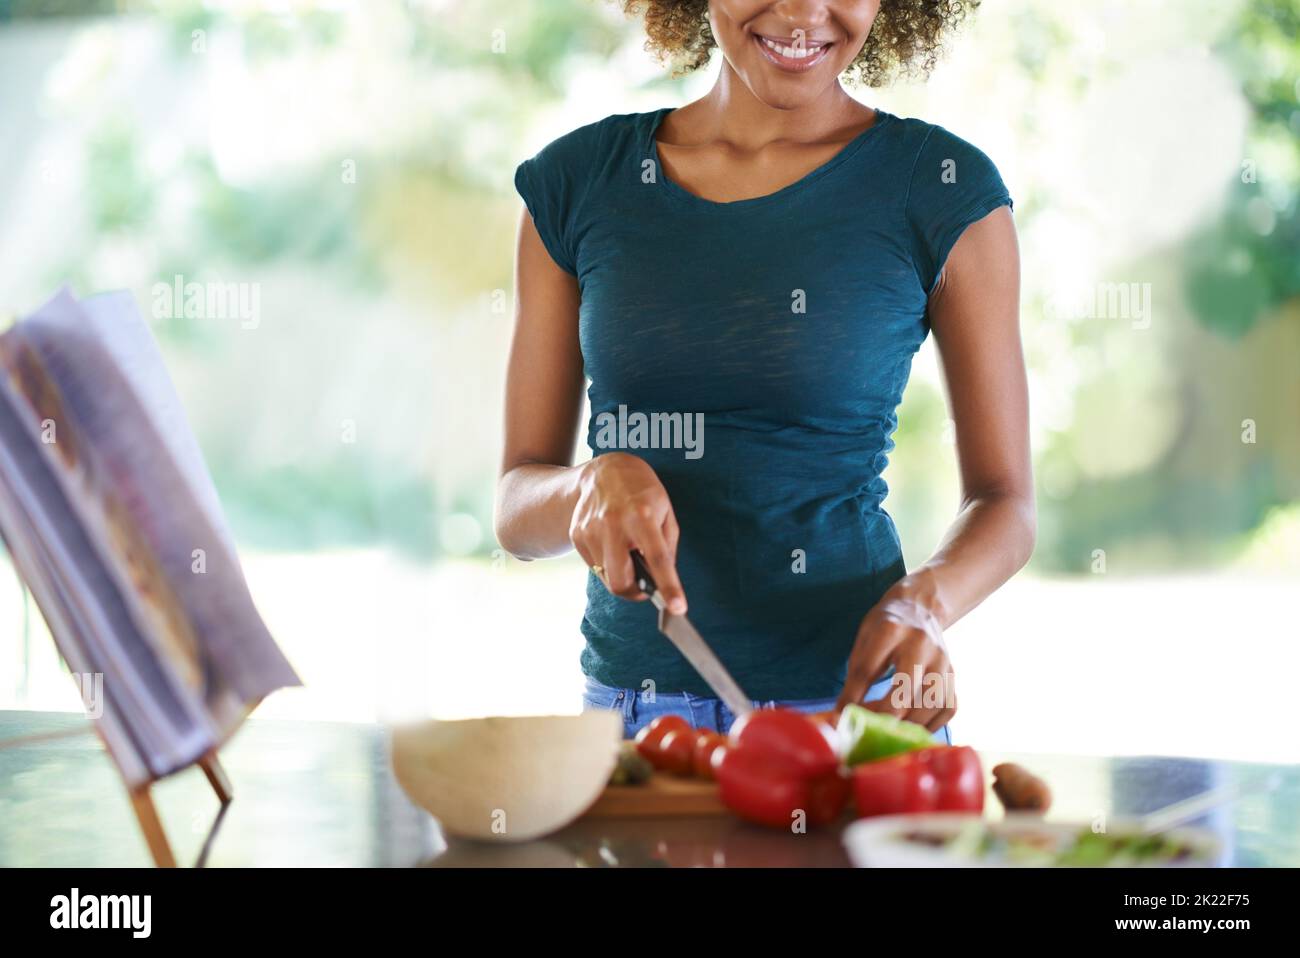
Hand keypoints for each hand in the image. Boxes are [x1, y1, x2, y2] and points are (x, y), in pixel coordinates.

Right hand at [569, 453, 686, 612]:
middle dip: (634, 592)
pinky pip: (595, 566)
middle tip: (644, 587)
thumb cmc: (642, 492)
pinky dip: (607, 563)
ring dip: (620, 574)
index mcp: (642, 516)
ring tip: (626, 551)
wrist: (604, 472)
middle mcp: (614, 524)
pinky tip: (612, 544)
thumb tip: (662, 581)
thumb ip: (666, 547)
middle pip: (621, 581)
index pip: (657, 558)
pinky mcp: (577, 535)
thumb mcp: (665, 512)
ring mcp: (591, 530)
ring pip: (607, 577)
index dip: (668, 586)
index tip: (677, 608)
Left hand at [835, 576, 954, 731]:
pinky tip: (912, 728)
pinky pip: (947, 708)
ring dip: (909, 724)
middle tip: (871, 730)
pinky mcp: (953, 674)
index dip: (852, 697)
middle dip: (887, 716)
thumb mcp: (865, 638)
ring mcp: (941, 660)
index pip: (867, 669)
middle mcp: (920, 644)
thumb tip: (842, 714)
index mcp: (890, 630)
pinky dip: (930, 725)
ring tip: (889, 730)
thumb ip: (856, 674)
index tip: (841, 716)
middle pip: (906, 689)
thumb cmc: (886, 627)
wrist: (921, 607)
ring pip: (931, 703)